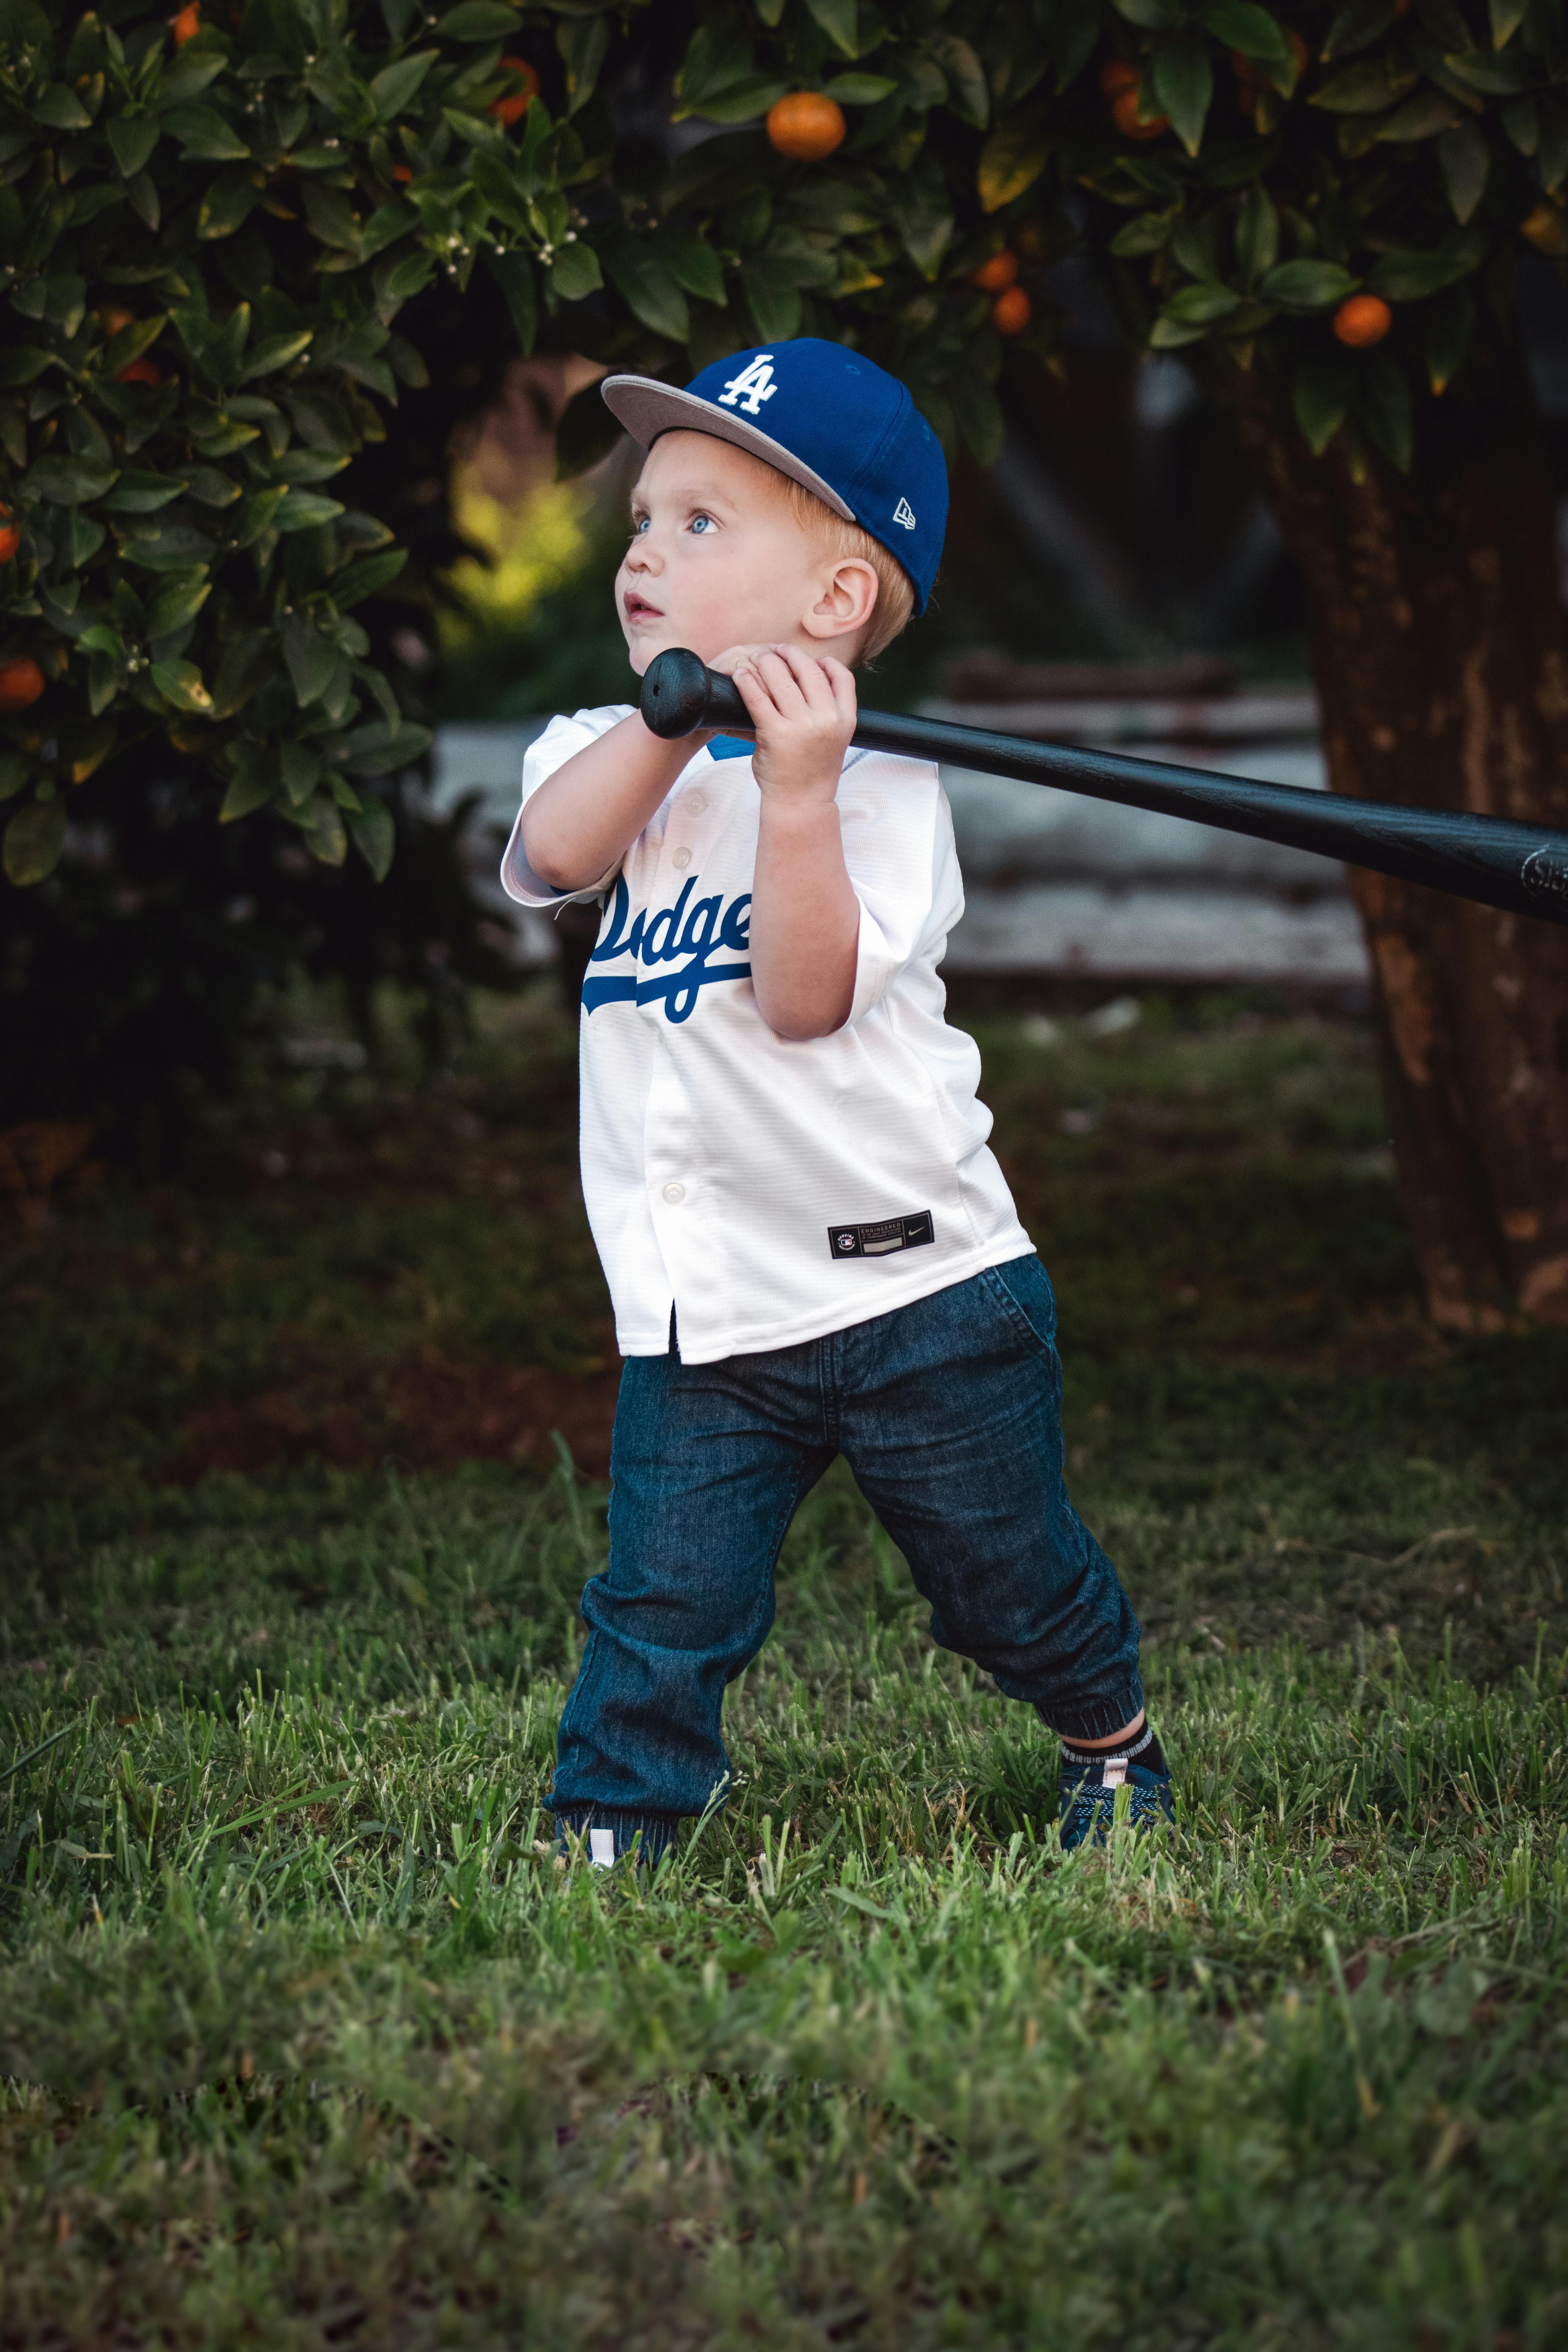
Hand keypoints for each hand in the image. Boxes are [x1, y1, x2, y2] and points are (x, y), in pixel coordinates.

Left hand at [712, 643, 856, 806]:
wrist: (800, 803)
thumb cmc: (812, 769)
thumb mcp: (834, 738)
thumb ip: (829, 709)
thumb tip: (814, 674)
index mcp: (845, 719)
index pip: (841, 676)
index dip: (825, 662)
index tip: (810, 660)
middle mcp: (827, 719)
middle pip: (808, 670)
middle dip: (790, 654)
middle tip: (777, 651)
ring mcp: (801, 726)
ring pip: (781, 678)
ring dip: (767, 662)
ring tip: (757, 658)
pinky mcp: (775, 733)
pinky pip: (758, 696)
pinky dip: (747, 680)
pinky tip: (741, 674)